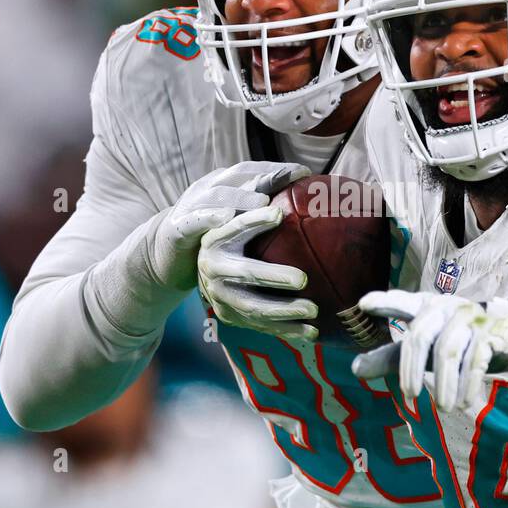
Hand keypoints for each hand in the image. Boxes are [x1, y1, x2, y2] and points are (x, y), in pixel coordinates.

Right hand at [146, 161, 309, 290]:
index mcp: (225, 185)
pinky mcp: (177, 227)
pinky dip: (208, 216)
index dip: (279, 169)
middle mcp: (209, 190)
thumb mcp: (235, 223)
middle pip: (241, 178)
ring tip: (266, 205)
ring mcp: (192, 206)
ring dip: (243, 198)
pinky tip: (224, 217)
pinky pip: (193, 220)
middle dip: (268, 177)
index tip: (305, 173)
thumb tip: (302, 218)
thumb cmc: (210, 240)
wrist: (162, 255)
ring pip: (219, 196)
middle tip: (293, 180)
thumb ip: (259, 214)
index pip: (254, 171)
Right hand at [197, 206, 318, 340]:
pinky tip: (312, 332)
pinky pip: (259, 326)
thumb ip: (260, 198)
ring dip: (284, 311)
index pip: (235, 228)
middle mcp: (212, 266)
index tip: (277, 213)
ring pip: (253, 305)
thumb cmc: (230, 235)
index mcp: (217, 237)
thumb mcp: (235, 218)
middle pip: (246, 273)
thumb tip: (306, 174)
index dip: (254, 221)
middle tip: (302, 278)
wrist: (194, 268)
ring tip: (313, 309)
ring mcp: (219, 295)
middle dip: (274, 277)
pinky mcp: (228, 316)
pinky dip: (286, 331)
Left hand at [351, 290, 507, 411]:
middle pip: (420, 335)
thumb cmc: (456, 342)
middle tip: (409, 396)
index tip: (363, 304)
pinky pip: (475, 361)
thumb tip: (353, 369)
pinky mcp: (490, 334)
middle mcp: (445, 307)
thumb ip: (390, 358)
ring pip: (448, 352)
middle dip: (412, 370)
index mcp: (425, 307)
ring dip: (444, 385)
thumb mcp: (422, 350)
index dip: (384, 302)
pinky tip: (464, 402)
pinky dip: (468, 385)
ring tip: (443, 408)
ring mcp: (469, 319)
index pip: (401, 302)